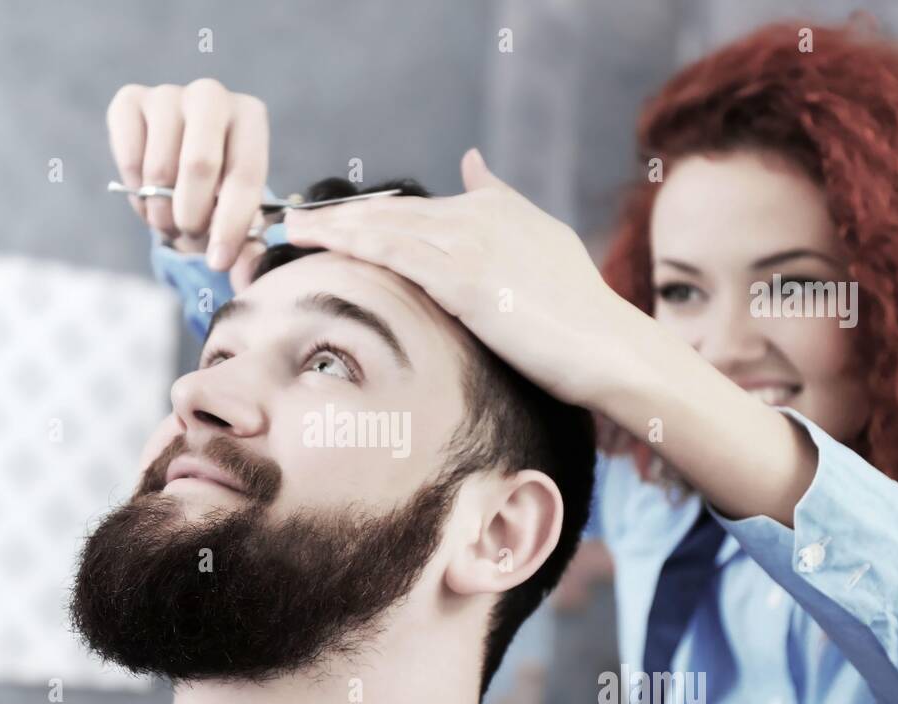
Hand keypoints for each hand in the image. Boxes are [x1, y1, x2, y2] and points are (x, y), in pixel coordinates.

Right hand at [106, 79, 270, 272]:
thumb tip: (245, 275)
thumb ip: (247, 245)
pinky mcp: (129, 100)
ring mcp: (168, 93)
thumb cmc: (217, 191)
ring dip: (161, 210)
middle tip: (189, 233)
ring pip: (159, 168)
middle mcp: (211, 95)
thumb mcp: (239, 215)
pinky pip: (128, 157)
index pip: (243, 174)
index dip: (230, 224)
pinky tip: (147, 194)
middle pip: (198, 163)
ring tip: (168, 218)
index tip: (218, 261)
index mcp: (250, 116)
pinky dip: (135, 190)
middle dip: (192, 215)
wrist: (181, 166)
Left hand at [282, 148, 647, 407]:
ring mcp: (472, 245)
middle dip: (336, 217)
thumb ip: (502, 203)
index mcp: (496, 209)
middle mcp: (480, 216)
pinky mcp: (466, 279)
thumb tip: (470, 161)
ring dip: (330, 227)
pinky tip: (320, 244)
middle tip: (288, 223)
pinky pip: (396, 253)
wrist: (610, 348)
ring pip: (385, 225)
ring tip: (287, 232)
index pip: (413, 208)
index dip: (365, 215)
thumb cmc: (577, 314)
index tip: (325, 223)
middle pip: (390, 210)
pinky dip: (353, 243)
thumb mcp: (543, 242)